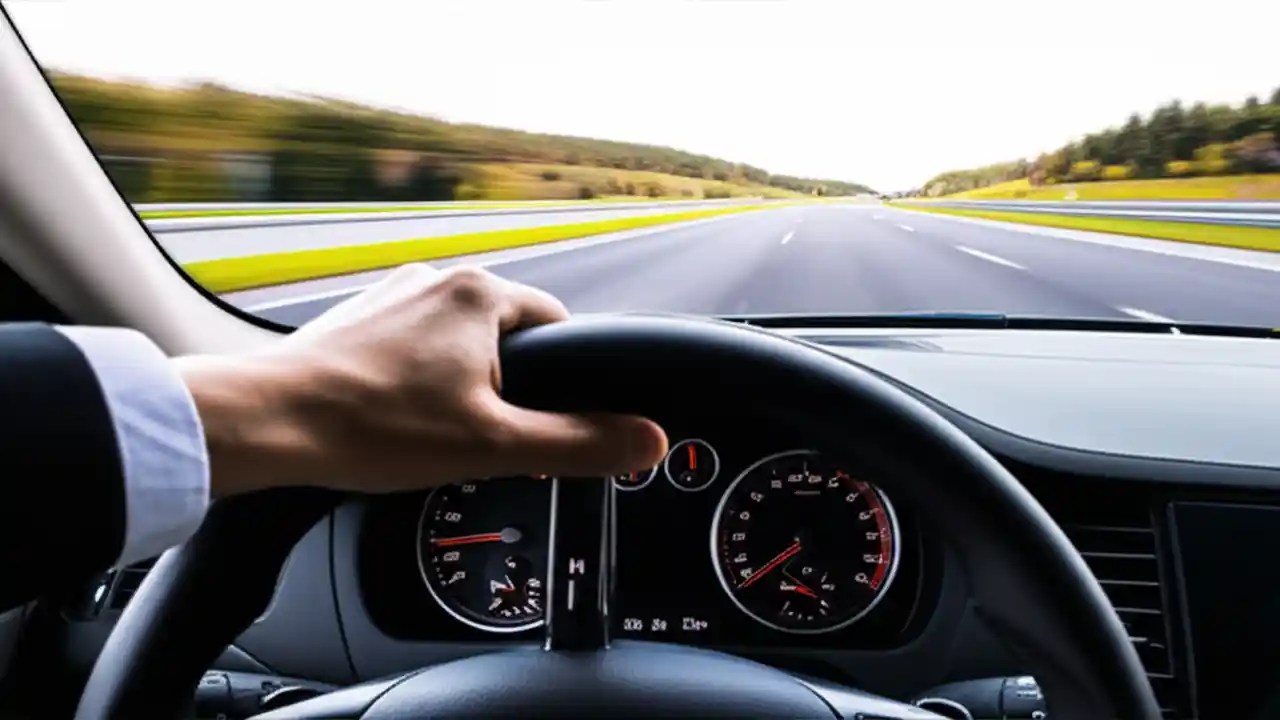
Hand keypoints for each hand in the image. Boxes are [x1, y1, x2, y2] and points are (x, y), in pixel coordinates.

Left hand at [176, 265, 667, 497]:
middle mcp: (437, 280)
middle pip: (507, 336)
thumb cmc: (370, 427)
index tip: (543, 420)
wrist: (265, 423)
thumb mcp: (495, 446)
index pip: (559, 328)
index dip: (563, 381)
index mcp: (481, 293)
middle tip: (478, 435)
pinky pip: (411, 346)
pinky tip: (392, 418)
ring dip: (458, 384)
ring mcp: (391, 296)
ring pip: (457, 342)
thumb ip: (579, 443)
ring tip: (427, 431)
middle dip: (505, 386)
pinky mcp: (356, 319)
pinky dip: (414, 380)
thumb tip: (646, 441)